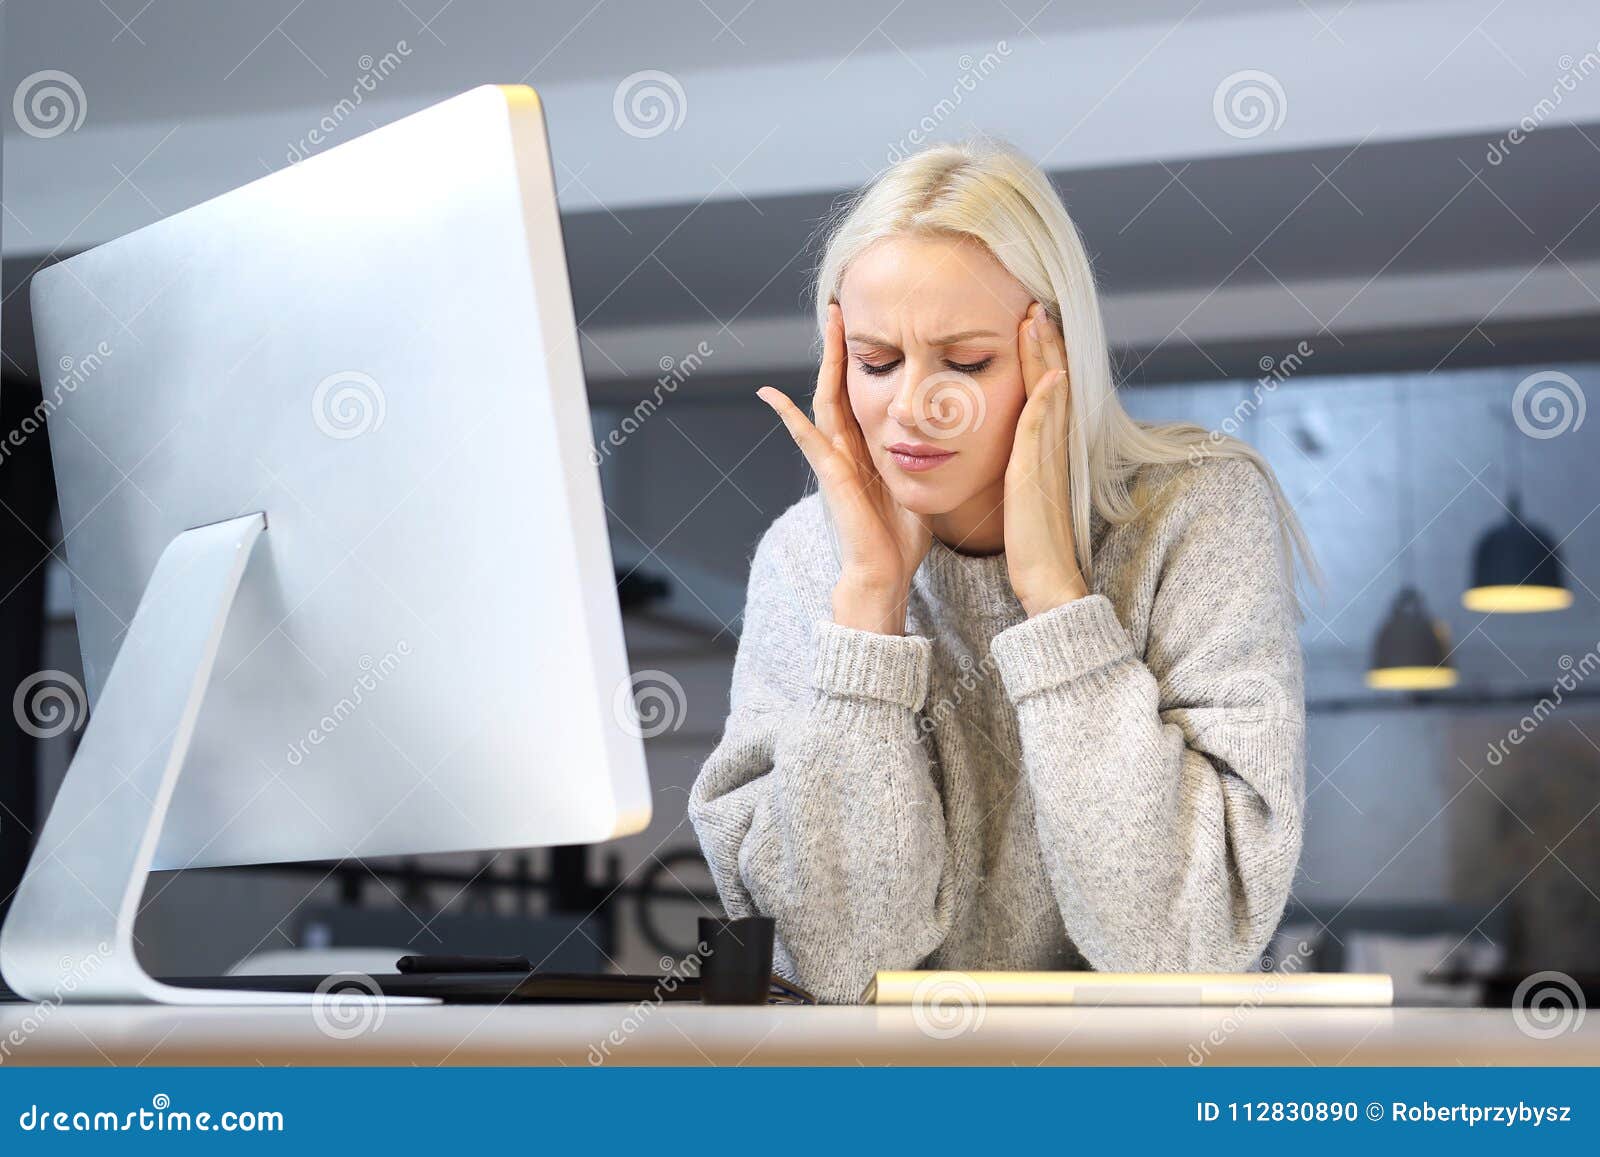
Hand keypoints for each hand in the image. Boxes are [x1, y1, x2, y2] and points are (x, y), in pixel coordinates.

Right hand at [756, 303, 931, 634]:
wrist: (884, 575)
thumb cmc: (902, 539)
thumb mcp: (919, 485)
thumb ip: (924, 460)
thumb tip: (949, 440)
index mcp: (869, 449)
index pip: (864, 394)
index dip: (866, 361)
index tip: (873, 326)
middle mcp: (848, 449)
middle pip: (841, 386)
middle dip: (841, 347)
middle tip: (841, 307)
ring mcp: (835, 460)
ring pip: (826, 399)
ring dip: (826, 361)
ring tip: (827, 323)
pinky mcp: (831, 476)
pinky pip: (808, 439)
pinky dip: (788, 417)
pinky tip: (770, 395)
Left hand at [1005, 302, 1088, 617]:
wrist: (1046, 579)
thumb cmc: (1031, 544)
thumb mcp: (1021, 494)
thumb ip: (1020, 468)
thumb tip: (1014, 455)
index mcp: (1042, 451)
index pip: (1040, 392)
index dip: (1037, 356)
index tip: (1028, 322)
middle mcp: (1050, 449)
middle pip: (1050, 382)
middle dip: (1043, 342)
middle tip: (1036, 302)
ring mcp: (1047, 459)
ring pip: (1049, 395)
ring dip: (1045, 356)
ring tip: (1038, 317)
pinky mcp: (1036, 475)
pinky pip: (1042, 430)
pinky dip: (1046, 400)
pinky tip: (1048, 375)